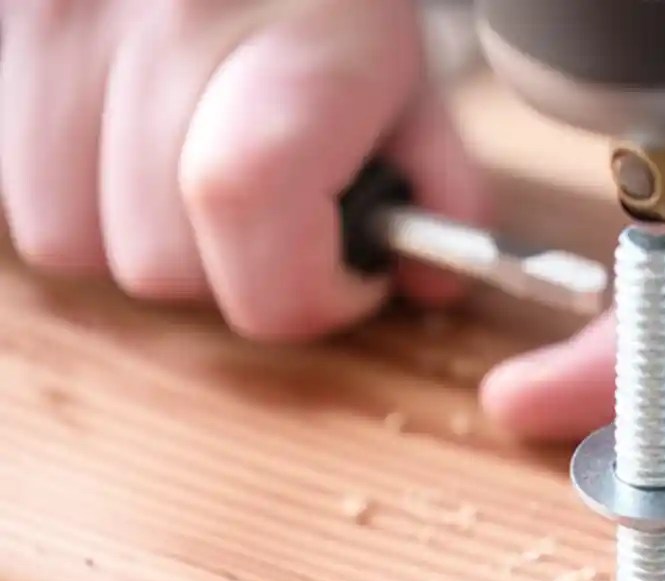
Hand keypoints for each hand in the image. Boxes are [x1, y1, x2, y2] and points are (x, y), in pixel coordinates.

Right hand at [1, 0, 484, 339]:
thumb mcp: (408, 67)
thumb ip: (437, 180)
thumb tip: (424, 281)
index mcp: (295, 37)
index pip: (248, 204)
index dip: (299, 285)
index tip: (342, 275)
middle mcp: (163, 16)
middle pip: (159, 259)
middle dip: (230, 265)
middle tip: (274, 208)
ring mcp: (60, 15)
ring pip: (69, 239)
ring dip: (140, 234)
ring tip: (192, 167)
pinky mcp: (7, 26)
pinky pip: (17, 185)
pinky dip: (78, 190)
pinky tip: (135, 143)